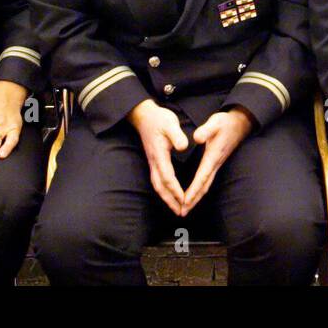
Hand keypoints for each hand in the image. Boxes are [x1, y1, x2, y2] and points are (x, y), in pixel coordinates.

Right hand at [129, 99, 189, 215]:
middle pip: (160, 186)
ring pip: (157, 185)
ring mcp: (152, 162)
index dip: (175, 189)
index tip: (184, 199)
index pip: (167, 176)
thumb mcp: (170, 123)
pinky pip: (157, 180)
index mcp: (159, 154)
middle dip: (170, 200)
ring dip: (166, 198)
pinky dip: (163, 191)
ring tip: (176, 208)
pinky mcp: (153, 161)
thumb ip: (177, 135)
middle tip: (180, 212)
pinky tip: (169, 195)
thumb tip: (183, 147)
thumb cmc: (159, 119)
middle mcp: (154, 161)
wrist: (144, 115)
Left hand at [182, 107, 253, 212]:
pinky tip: (194, 195)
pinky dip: (199, 190)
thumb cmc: (226, 123)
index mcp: (213, 156)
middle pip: (204, 187)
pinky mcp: (216, 163)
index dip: (193, 190)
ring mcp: (216, 165)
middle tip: (182, 213)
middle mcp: (215, 164)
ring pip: (205, 186)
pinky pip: (206, 181)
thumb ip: (206, 130)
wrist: (240, 123)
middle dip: (193, 201)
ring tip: (186, 209)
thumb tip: (197, 138)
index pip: (202, 176)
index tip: (185, 201)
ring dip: (196, 198)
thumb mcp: (215, 122)